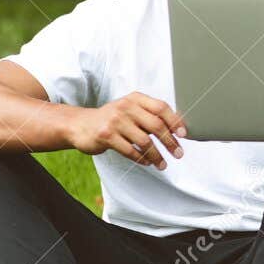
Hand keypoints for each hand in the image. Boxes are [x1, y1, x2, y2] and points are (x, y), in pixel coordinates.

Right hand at [67, 92, 185, 168]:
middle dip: (170, 142)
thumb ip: (150, 115)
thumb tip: (178, 129)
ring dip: (157, 155)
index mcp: (135, 98)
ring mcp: (115, 121)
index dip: (175, 121)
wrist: (79, 124)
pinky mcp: (106, 136)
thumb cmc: (112, 119)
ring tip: (163, 164)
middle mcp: (126, 107)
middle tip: (178, 153)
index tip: (183, 135)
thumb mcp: (130, 109)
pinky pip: (130, 151)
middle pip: (156, 126)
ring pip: (144, 141)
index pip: (161, 108)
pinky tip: (147, 162)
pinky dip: (142, 159)